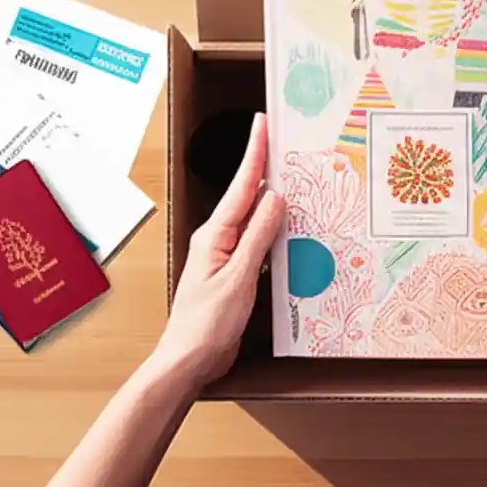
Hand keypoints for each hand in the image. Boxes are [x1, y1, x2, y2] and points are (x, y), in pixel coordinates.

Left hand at [157, 114, 284, 384]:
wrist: (188, 362)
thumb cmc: (206, 325)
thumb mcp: (238, 279)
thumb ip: (258, 238)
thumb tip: (276, 198)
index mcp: (215, 234)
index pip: (242, 186)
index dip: (255, 153)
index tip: (264, 123)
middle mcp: (219, 239)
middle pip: (249, 197)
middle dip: (269, 169)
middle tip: (290, 143)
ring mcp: (226, 257)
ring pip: (257, 221)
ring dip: (276, 201)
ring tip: (299, 179)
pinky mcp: (235, 274)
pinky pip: (260, 244)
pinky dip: (277, 233)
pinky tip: (292, 231)